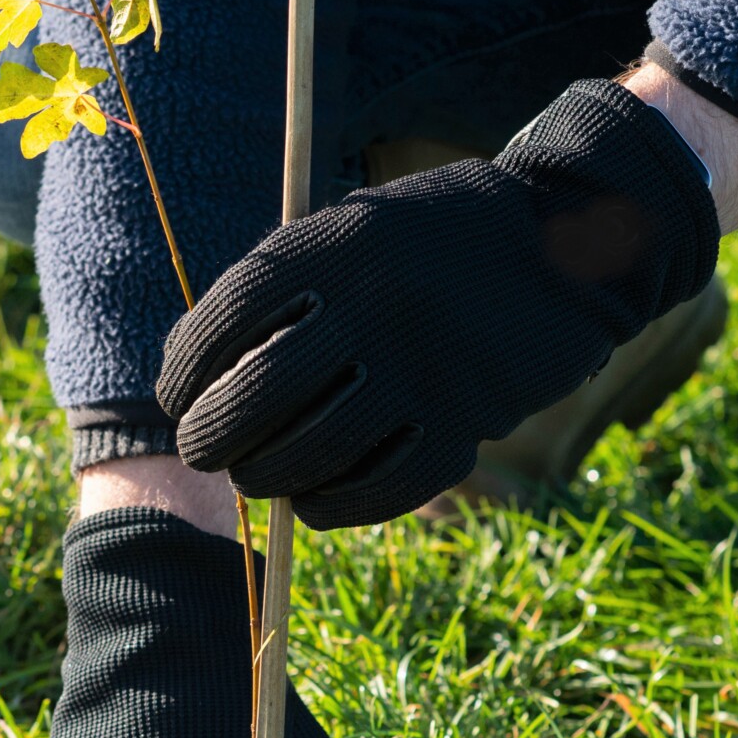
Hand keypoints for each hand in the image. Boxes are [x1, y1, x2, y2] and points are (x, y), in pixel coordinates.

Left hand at [156, 79, 720, 528]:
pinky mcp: (464, 422)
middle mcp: (369, 307)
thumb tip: (187, 373)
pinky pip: (376, 489)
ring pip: (305, 454)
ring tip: (259, 474)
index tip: (175, 397)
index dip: (180, 375)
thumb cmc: (424, 243)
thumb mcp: (344, 232)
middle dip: (209, 438)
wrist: (561, 244)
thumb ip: (273, 291)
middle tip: (205, 448)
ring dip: (265, 477)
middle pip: (251, 399)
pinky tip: (315, 499)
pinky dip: (332, 506)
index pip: (219, 327)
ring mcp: (420, 368)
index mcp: (328, 249)